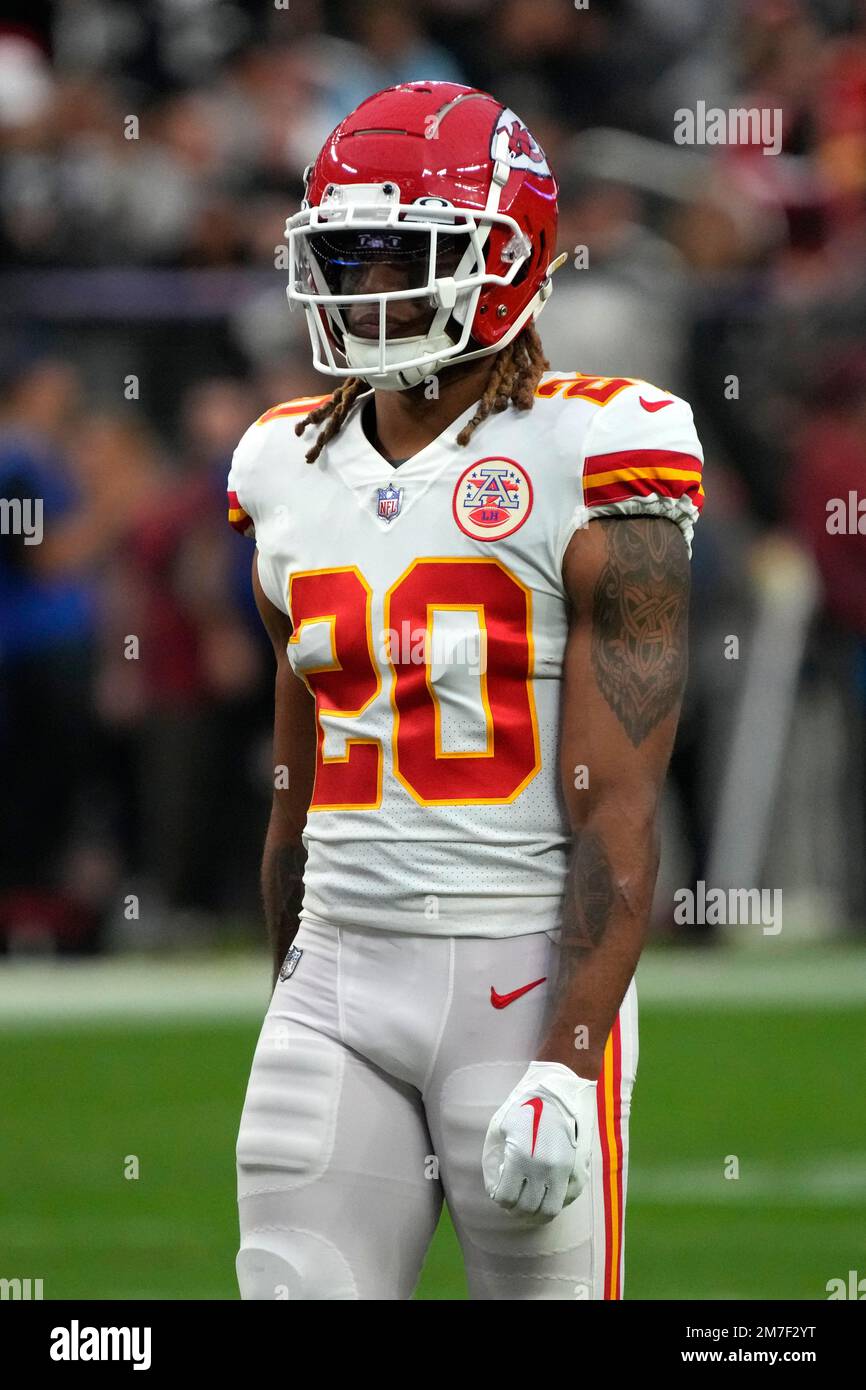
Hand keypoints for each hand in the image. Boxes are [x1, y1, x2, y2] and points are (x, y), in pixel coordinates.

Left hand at [482, 1061, 596, 1220]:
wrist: (560, 1090)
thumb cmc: (525, 1106)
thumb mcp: (499, 1127)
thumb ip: (494, 1159)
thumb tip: (494, 1186)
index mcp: (520, 1157)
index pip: (506, 1197)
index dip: (499, 1200)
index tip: (499, 1195)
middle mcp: (543, 1168)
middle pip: (527, 1209)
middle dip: (516, 1211)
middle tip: (513, 1205)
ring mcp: (564, 1170)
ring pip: (550, 1210)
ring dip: (536, 1213)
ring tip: (530, 1205)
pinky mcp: (579, 1168)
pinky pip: (567, 1199)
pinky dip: (555, 1201)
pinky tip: (546, 1192)